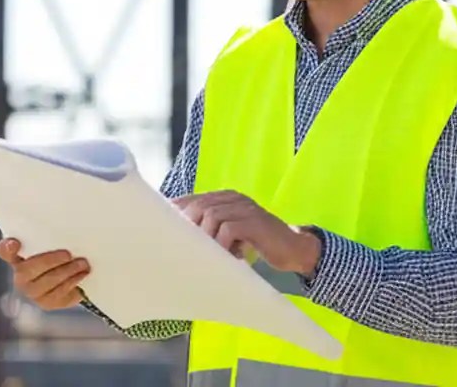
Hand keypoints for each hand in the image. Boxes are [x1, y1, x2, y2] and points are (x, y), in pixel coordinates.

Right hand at [0, 238, 90, 310]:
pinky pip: (60, 295)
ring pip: (47, 284)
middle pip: (29, 270)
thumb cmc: (56, 252)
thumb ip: (49, 235)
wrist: (69, 274)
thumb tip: (64, 222)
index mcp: (17, 256)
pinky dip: (73, 283)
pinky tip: (82, 274)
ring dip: (67, 272)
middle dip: (50, 261)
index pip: (5, 250)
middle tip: (68, 254)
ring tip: (82, 263)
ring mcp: (33, 292)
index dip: (7, 247)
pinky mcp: (48, 303)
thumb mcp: (52, 241)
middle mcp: (21, 276)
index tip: (15, 243)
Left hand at [172, 190, 321, 276]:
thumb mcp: (233, 234)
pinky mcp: (254, 222)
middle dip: (189, 228)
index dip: (178, 213)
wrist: (294, 249)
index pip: (194, 200)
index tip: (162, 230)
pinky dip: (222, 245)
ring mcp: (245, 208)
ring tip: (210, 256)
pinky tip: (228, 257)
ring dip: (206, 239)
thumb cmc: (259, 244)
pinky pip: (228, 229)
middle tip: (187, 250)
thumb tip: (181, 239)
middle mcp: (235, 198)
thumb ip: (213, 230)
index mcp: (227, 198)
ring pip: (211, 216)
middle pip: (199, 206)